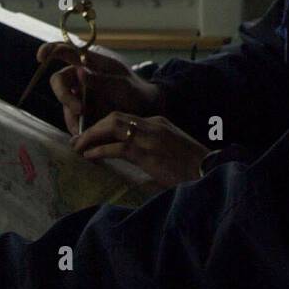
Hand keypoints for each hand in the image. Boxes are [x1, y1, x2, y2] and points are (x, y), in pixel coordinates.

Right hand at [41, 44, 162, 135]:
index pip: (66, 51)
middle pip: (59, 81)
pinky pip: (71, 119)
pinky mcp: (81, 113)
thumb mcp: (123, 84)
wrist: (145, 112)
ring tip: (86, 129)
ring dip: (72, 116)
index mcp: (90, 63)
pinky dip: (76, 128)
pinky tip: (84, 136)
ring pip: (65, 104)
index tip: (41, 56)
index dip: (51, 50)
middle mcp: (80, 77)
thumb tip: (80, 71)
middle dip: (64, 96)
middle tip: (79, 110)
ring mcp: (79, 95)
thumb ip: (102, 79)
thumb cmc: (135, 90)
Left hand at [73, 112, 209, 187]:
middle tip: (78, 138)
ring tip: (78, 146)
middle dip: (93, 126)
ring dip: (91, 136)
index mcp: (158, 122)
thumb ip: (151, 151)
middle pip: (114, 117)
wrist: (210, 171)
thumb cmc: (193, 168)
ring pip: (112, 127)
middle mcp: (152, 124)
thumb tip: (134, 161)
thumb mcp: (170, 152)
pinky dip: (99, 150)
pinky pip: (117, 147)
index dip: (104, 125)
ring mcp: (150, 136)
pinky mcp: (148, 152)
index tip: (91, 135)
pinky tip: (89, 156)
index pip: (124, 117)